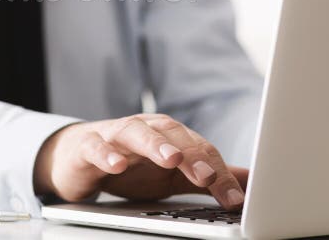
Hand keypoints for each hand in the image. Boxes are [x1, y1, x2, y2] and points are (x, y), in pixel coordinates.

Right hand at [33, 113, 246, 208]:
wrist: (78, 158)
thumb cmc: (129, 163)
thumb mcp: (172, 174)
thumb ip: (208, 175)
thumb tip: (251, 181)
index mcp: (169, 134)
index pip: (199, 149)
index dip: (218, 173)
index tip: (234, 199)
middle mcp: (145, 128)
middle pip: (172, 135)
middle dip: (192, 155)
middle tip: (207, 177)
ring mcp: (115, 135)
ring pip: (136, 132)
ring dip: (155, 144)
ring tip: (170, 159)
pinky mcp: (88, 146)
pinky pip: (97, 147)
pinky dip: (107, 153)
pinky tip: (117, 164)